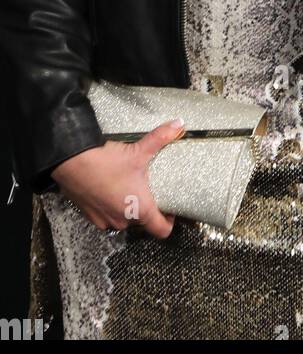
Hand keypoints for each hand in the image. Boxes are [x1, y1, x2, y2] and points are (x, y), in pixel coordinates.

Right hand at [49, 119, 185, 237]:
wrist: (71, 163)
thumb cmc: (106, 162)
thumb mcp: (139, 150)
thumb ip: (161, 137)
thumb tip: (179, 123)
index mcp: (140, 210)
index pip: (161, 229)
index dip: (169, 221)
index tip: (171, 210)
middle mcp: (123, 220)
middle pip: (142, 221)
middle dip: (146, 207)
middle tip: (148, 189)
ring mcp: (104, 220)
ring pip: (123, 218)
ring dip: (126, 206)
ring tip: (128, 186)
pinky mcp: (89, 215)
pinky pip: (105, 214)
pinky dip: (109, 205)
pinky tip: (109, 187)